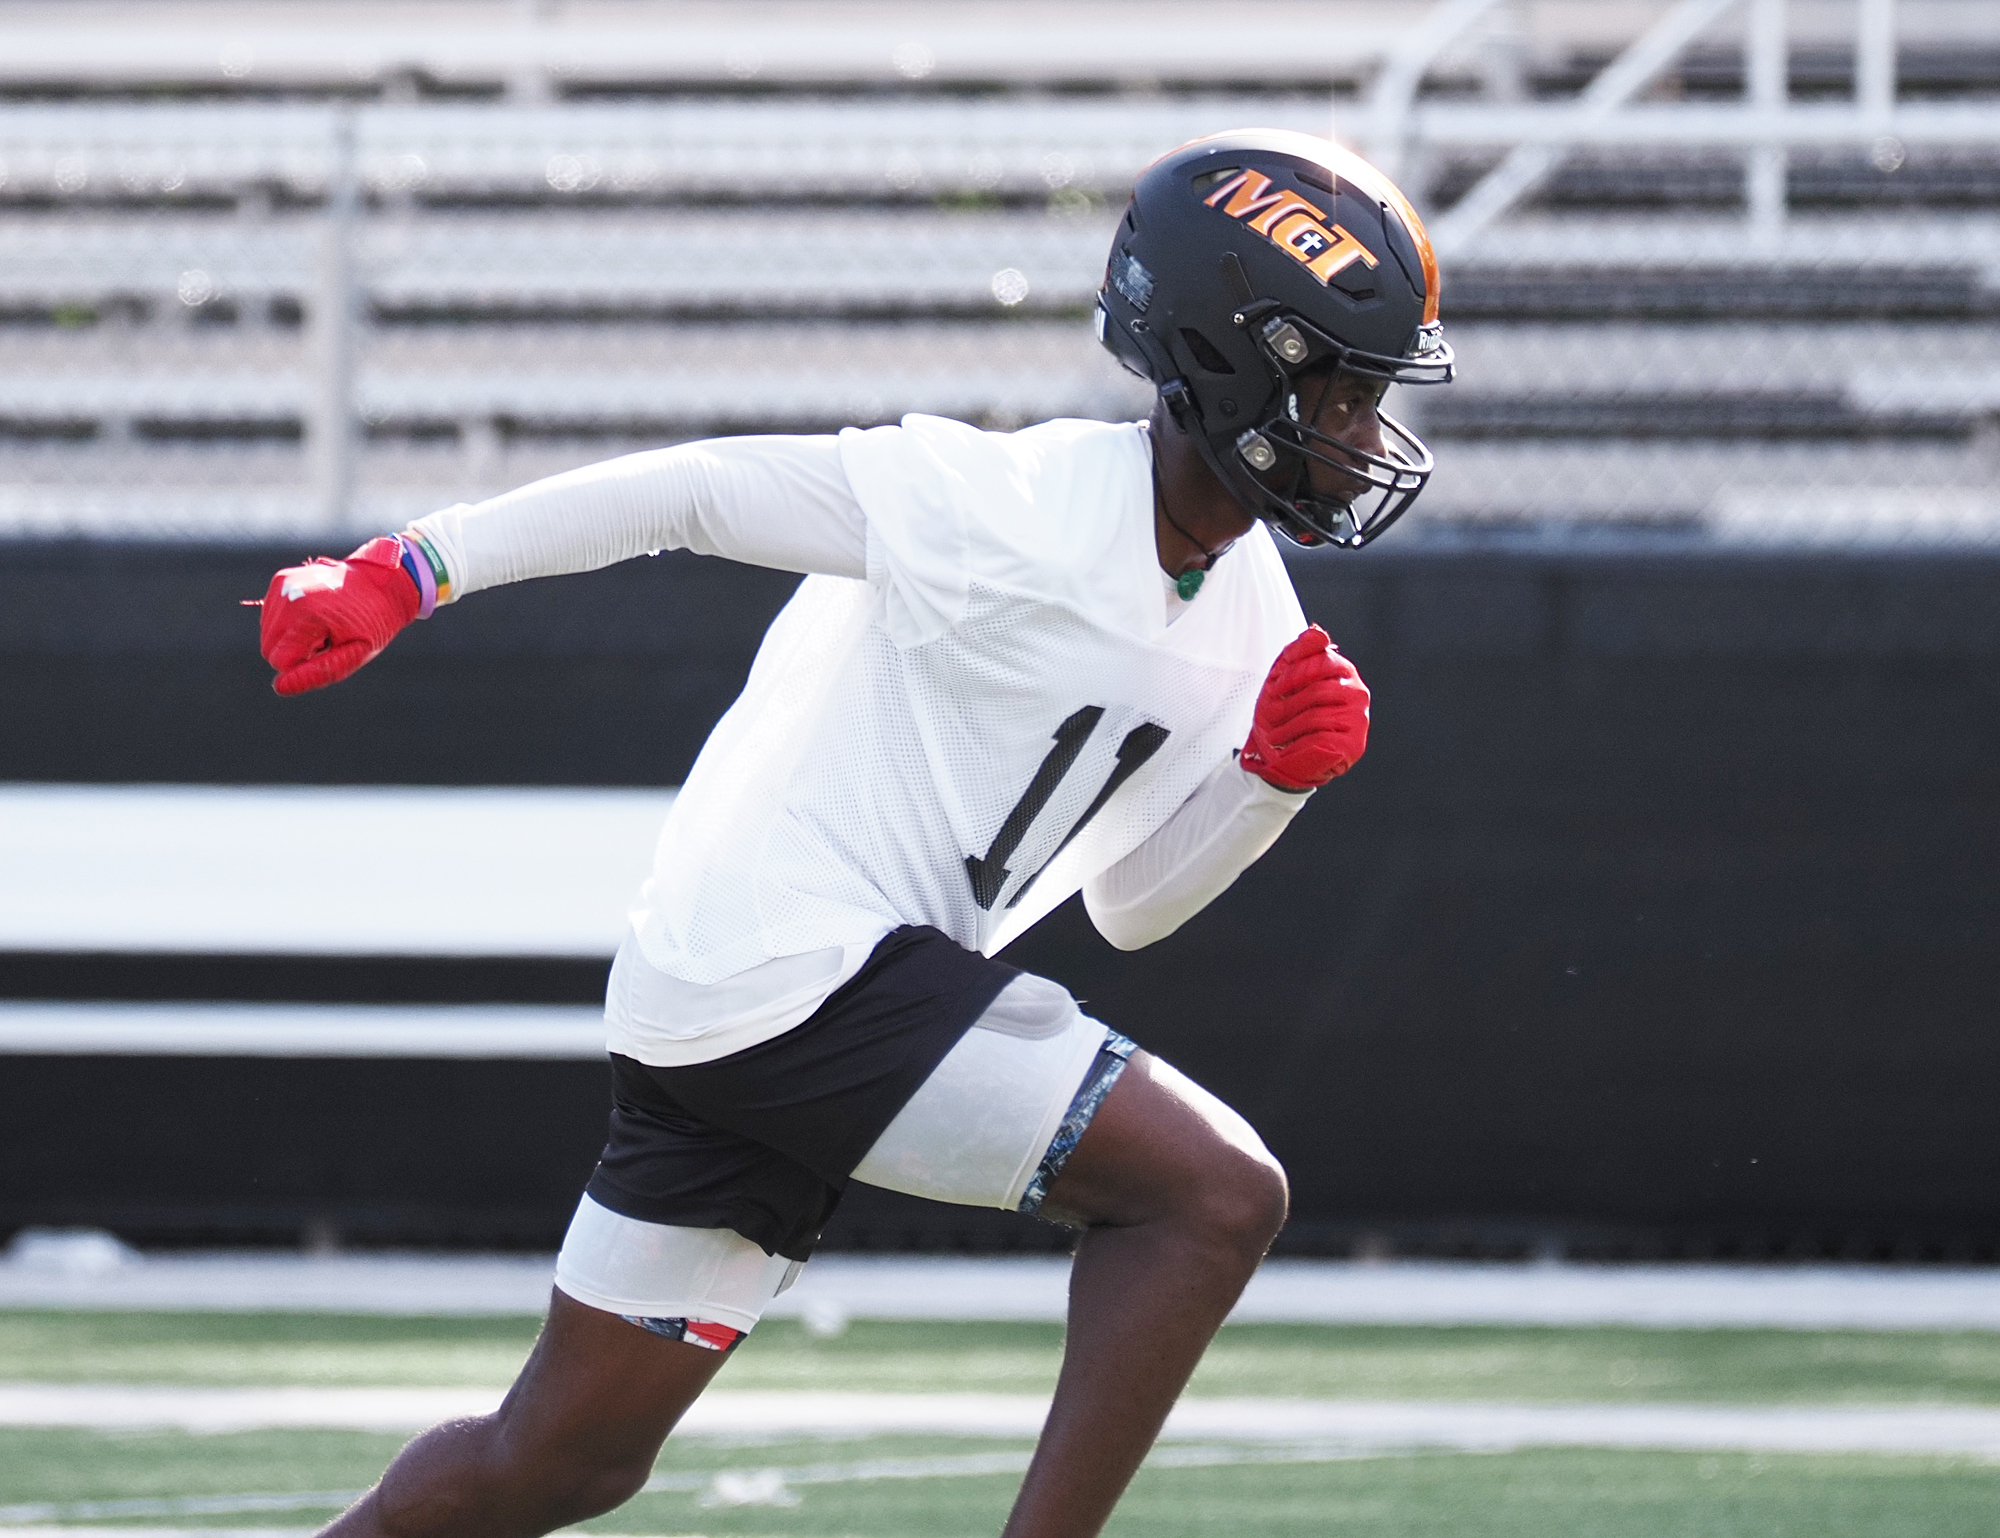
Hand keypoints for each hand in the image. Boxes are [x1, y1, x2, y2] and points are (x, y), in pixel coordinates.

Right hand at [259, 536, 418, 695]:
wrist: (382, 582)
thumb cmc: (373, 621)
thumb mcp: (354, 653)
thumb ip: (317, 673)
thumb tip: (279, 687)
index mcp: (304, 614)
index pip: (278, 661)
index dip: (304, 664)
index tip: (329, 649)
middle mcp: (286, 595)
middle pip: (268, 649)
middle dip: (295, 652)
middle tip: (328, 639)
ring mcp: (281, 584)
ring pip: (267, 634)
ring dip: (292, 638)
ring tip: (324, 625)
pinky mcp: (280, 579)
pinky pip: (271, 617)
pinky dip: (290, 623)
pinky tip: (316, 613)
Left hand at [1239, 624, 1369, 790]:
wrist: (1281, 754)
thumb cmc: (1284, 713)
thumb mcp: (1284, 676)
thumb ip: (1300, 651)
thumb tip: (1316, 631)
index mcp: (1343, 671)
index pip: (1321, 663)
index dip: (1293, 676)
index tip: (1275, 688)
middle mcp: (1357, 693)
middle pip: (1317, 692)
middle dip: (1287, 706)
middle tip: (1270, 715)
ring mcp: (1358, 720)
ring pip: (1317, 717)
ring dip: (1288, 728)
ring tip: (1275, 736)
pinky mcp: (1353, 745)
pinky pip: (1320, 740)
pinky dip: (1297, 745)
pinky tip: (1287, 749)